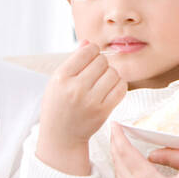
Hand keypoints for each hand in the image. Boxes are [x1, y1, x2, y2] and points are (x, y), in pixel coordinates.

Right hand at [36, 41, 126, 173]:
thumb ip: (73, 60)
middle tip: (95, 72)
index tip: (90, 58)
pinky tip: (110, 88)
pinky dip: (119, 85)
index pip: (87, 51)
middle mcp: (76, 88)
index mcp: (61, 77)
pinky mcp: (103, 111)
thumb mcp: (57, 81)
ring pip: (113, 73)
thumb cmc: (58, 105)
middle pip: (102, 61)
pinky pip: (121, 88)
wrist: (61, 136)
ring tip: (101, 81)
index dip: (92, 51)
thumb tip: (88, 42)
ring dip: (110, 74)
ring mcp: (91, 101)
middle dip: (101, 63)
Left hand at [110, 125, 178, 177]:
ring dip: (116, 155)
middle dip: (114, 142)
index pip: (126, 151)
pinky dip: (119, 169)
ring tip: (117, 144)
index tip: (115, 124)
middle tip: (113, 129)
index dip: (119, 136)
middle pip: (118, 158)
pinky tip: (123, 166)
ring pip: (117, 170)